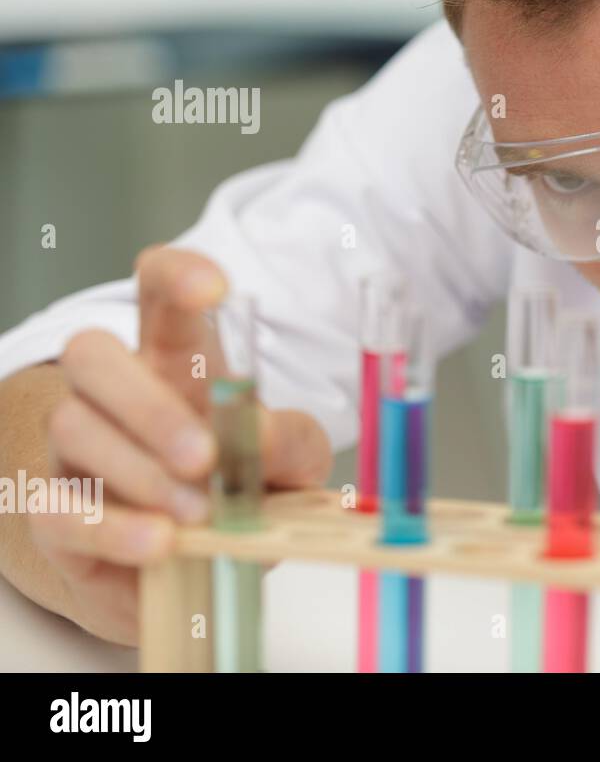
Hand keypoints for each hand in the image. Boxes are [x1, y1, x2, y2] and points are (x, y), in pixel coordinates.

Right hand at [32, 246, 330, 644]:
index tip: (215, 290)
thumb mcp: (296, 461)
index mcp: (178, 361)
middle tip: (205, 456)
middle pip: (91, 353)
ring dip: (139, 471)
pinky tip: (158, 544)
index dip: (176, 274)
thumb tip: (258, 432)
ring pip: (71, 425)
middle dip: (146, 402)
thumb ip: (289, 440)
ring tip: (198, 514)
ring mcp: (77, 452)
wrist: (209, 572)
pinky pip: (56, 509)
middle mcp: (116, 395)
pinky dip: (110, 527)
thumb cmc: (250, 493)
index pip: (157, 291)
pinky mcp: (59, 518)